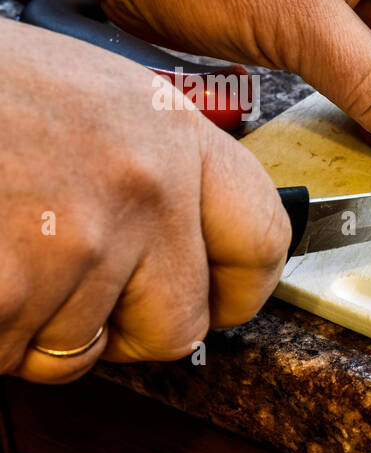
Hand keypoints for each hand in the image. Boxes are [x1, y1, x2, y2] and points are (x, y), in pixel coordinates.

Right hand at [0, 21, 288, 382]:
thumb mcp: (92, 97)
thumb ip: (151, 168)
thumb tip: (186, 245)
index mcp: (175, 135)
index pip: (264, 241)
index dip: (241, 290)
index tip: (218, 302)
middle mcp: (144, 188)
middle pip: (179, 326)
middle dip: (125, 332)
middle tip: (78, 301)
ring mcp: (81, 241)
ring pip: (81, 350)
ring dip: (36, 328)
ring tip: (4, 253)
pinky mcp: (13, 286)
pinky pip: (12, 355)